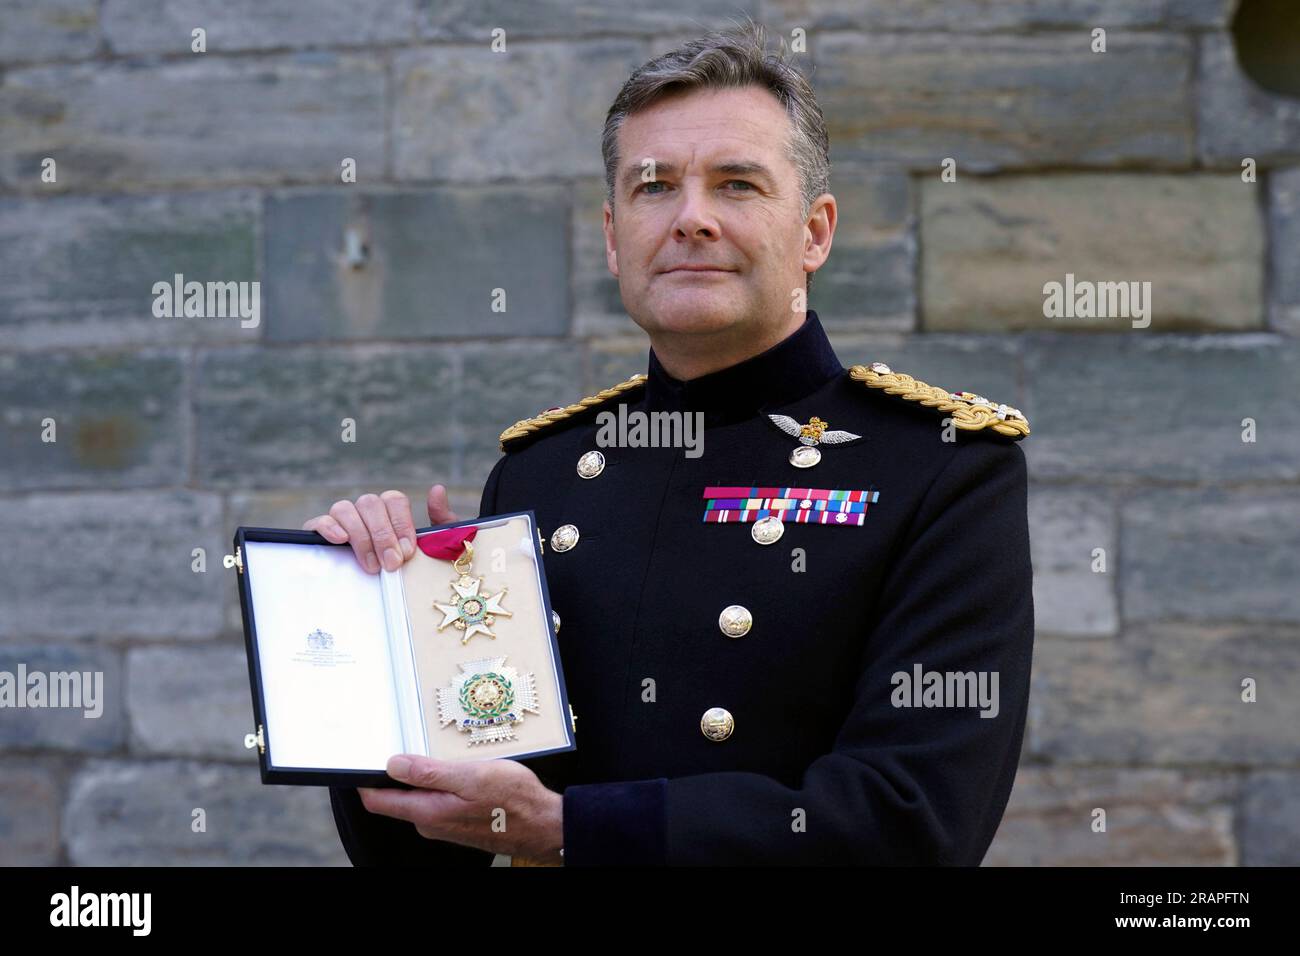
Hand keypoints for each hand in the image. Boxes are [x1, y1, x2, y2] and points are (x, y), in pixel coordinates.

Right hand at [301, 484, 459, 573]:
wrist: (383, 598)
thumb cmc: (407, 569)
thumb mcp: (432, 549)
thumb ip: (440, 520)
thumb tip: (437, 489)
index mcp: (389, 511)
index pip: (394, 500)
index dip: (401, 524)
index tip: (408, 552)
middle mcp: (365, 511)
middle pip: (370, 503)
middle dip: (383, 535)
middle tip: (392, 564)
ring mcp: (341, 521)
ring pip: (344, 508)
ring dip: (361, 537)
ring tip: (371, 566)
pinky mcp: (318, 534)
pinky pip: (318, 521)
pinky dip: (329, 527)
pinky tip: (340, 540)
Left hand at [358, 755, 563, 861]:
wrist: (543, 825)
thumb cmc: (514, 801)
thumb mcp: (471, 776)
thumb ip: (429, 773)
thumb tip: (393, 765)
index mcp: (428, 811)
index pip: (378, 800)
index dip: (364, 780)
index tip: (364, 757)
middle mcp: (430, 822)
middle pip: (396, 797)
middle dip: (396, 772)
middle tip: (404, 742)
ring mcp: (444, 824)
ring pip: (420, 797)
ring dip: (423, 776)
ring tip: (438, 752)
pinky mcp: (458, 822)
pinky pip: (438, 800)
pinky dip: (441, 783)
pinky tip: (459, 769)